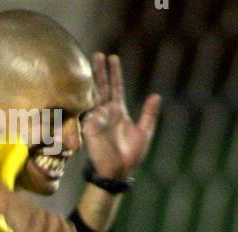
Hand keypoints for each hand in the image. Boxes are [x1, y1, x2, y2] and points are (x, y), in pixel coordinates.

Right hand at [83, 52, 160, 180]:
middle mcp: (106, 113)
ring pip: (91, 96)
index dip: (114, 74)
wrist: (119, 172)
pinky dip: (83, 98)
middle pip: (101, 88)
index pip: (115, 88)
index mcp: (119, 112)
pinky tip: (82, 86)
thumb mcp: (145, 132)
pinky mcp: (89, 128)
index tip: (113, 58)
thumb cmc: (131, 156)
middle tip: (97, 54)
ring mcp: (96, 120)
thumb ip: (149, 114)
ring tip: (89, 63)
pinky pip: (84, 110)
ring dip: (90, 80)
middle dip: (100, 71)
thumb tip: (155, 96)